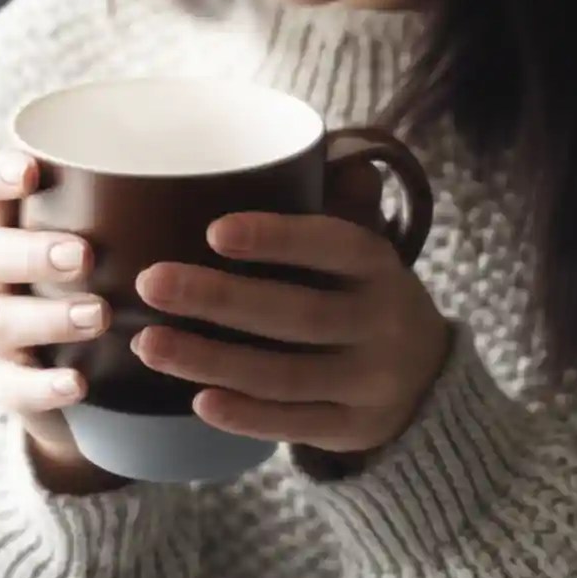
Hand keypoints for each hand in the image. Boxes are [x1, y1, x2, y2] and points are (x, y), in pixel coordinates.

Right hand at [0, 149, 123, 493]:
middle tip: (84, 255)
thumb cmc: (119, 268)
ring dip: (48, 317)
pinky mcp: (7, 382)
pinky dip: (45, 385)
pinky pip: (13, 386)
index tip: (29, 172)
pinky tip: (80, 384)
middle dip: (31, 252)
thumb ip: (154, 196)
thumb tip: (248, 161)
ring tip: (99, 316)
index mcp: (8, 219)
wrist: (100, 368)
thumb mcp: (127, 228)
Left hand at [131, 164, 450, 460]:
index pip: (335, 246)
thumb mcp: (364, 248)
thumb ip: (338, 203)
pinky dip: (245, 415)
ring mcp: (370, 383)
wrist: (428, 380)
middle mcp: (382, 324)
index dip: (278, 238)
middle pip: (297, 315)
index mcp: (380, 266)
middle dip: (218, 300)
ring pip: (285, 375)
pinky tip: (196, 400)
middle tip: (149, 283)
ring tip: (147, 343)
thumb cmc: (365, 296)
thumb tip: (312, 148)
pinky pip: (294, 424)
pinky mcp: (352, 429)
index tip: (213, 231)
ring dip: (211, 361)